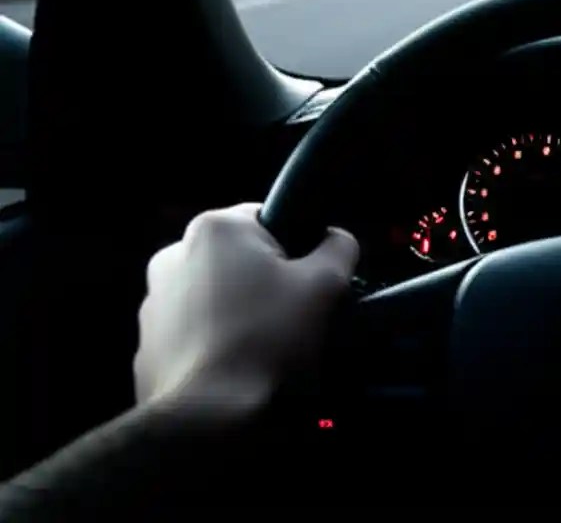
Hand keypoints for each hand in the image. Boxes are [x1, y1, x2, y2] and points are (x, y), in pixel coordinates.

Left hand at [135, 204, 358, 417]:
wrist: (206, 417)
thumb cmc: (268, 339)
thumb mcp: (325, 287)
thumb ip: (339, 247)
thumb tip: (336, 238)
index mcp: (214, 228)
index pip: (268, 218)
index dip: (299, 250)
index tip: (310, 286)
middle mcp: (172, 255)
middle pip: (240, 259)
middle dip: (268, 284)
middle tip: (294, 320)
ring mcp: (152, 302)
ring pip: (216, 296)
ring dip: (240, 313)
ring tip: (265, 350)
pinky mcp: (146, 345)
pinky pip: (194, 334)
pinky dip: (216, 344)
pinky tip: (236, 369)